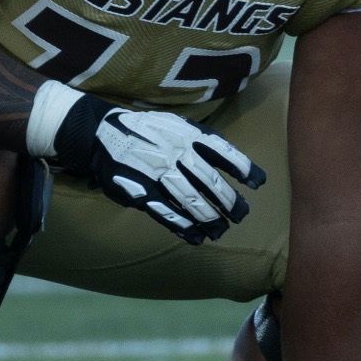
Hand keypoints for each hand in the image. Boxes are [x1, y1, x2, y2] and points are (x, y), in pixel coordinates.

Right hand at [29, 81, 263, 243]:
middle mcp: (176, 153)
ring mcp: (159, 174)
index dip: (243, 168)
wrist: (101, 133)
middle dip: (229, 202)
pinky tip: (196, 236)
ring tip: (222, 230)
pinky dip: (184, 227)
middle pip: (210, 182)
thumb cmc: (144, 130)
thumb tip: (225, 158)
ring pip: (192, 201)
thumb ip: (199, 140)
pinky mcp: (141, 192)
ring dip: (210, 218)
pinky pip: (167, 213)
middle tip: (242, 215)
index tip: (259, 183)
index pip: (222, 152)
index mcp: (187, 135)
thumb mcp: (174, 124)